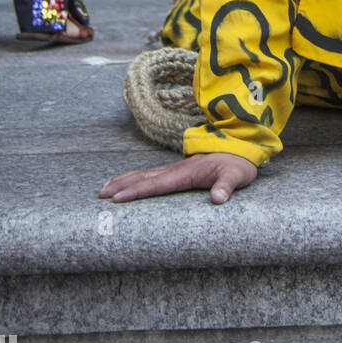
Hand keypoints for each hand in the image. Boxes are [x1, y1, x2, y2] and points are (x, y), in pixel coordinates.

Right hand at [99, 152, 256, 204]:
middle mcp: (177, 169)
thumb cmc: (238, 163)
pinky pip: (151, 173)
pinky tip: (127, 182)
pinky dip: (135, 178)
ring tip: (104, 188)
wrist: (241, 144)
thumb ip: (226, 186)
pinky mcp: (177, 169)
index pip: (158, 184)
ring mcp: (176, 167)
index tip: (118, 199)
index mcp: (188, 173)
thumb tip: (218, 198)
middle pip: (144, 177)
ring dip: (124, 180)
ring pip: (144, 174)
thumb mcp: (237, 175)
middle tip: (100, 194)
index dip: (138, 191)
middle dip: (122, 186)